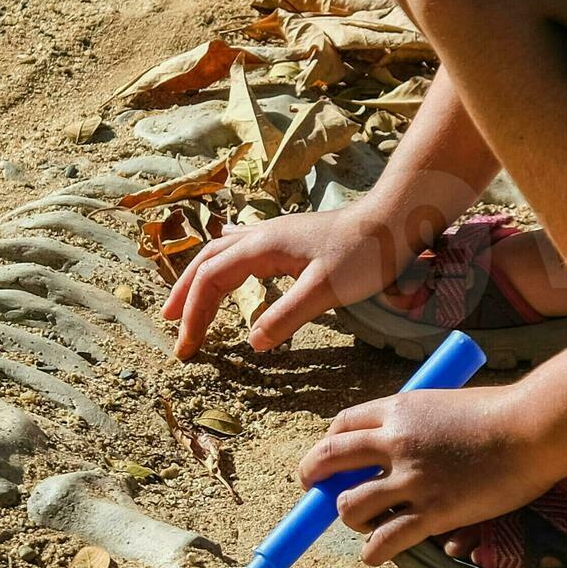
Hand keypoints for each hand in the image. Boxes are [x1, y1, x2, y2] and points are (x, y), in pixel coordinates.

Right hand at [162, 203, 410, 357]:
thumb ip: (286, 316)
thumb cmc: (365, 253)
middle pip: (207, 263)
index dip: (194, 315)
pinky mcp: (289, 239)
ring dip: (199, 279)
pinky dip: (223, 261)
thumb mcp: (325, 290)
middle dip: (186, 297)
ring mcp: (274, 235)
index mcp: (262, 247)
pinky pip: (241, 247)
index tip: (188, 348)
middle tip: (171, 329)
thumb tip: (252, 343)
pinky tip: (225, 260)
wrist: (395, 219)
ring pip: (221, 253)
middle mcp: (261, 236)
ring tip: (185, 303)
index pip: (211, 280)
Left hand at [297, 385, 558, 565]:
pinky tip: (374, 554)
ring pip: (351, 505)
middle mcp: (396, 442)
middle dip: (313, 476)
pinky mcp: (433, 511)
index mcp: (399, 409)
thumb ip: (418, 422)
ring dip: (348, 516)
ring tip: (361, 522)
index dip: (328, 444)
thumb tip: (399, 439)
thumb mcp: (446, 404)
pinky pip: (386, 539)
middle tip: (312, 490)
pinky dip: (373, 551)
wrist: (532, 430)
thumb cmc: (501, 414)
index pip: (343, 426)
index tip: (329, 458)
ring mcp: (412, 479)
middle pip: (330, 459)